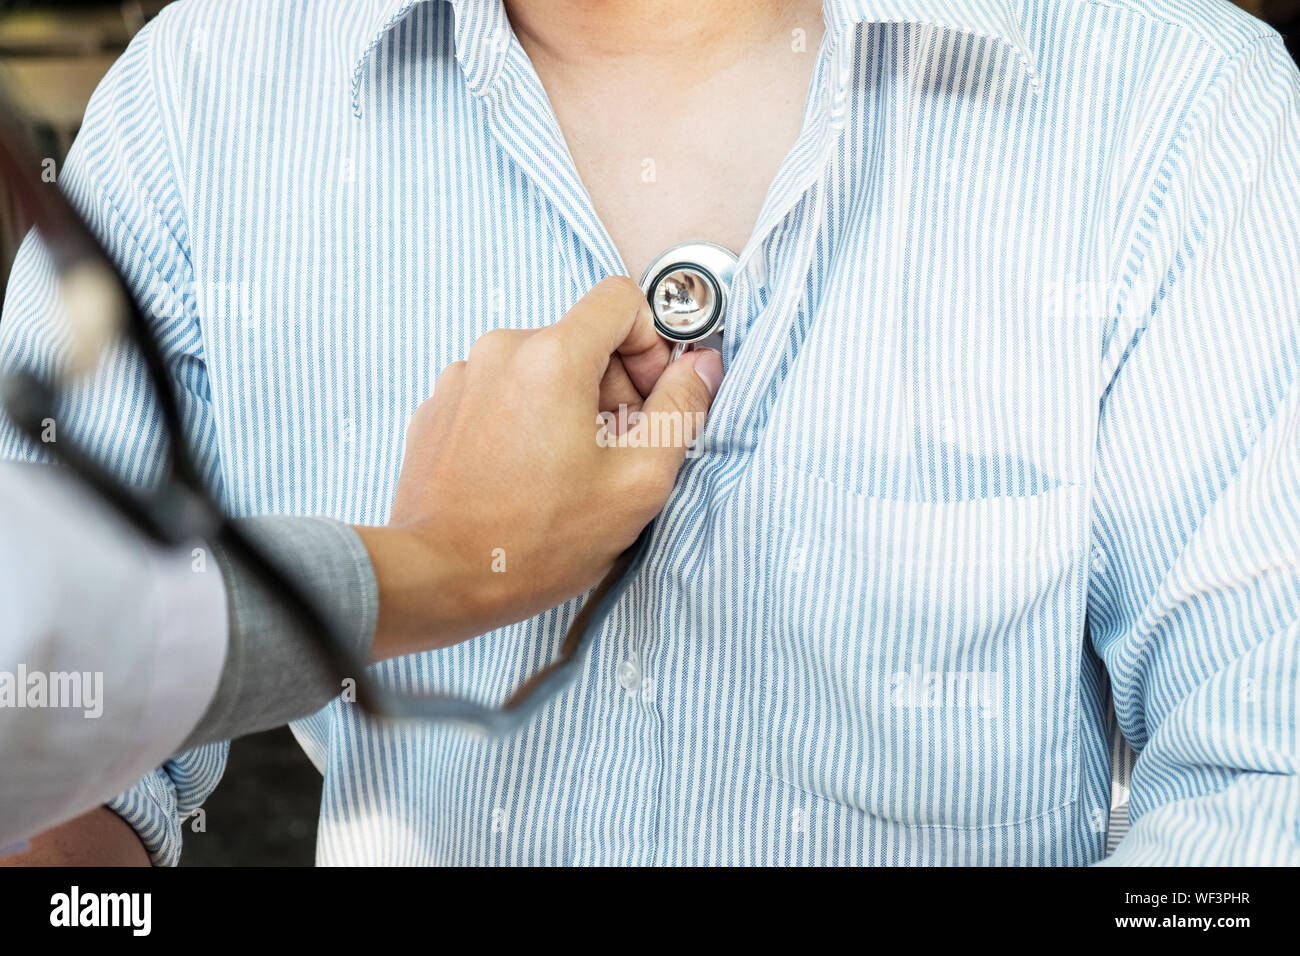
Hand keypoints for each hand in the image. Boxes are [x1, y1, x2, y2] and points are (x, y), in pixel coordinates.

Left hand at [355, 277, 723, 658]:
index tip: (649, 400)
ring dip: (566, 409)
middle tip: (611, 457)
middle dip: (610, 390)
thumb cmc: (537, 539)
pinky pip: (500, 395)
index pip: (620, 299)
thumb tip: (701, 366)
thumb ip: (680, 411)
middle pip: (581, 340)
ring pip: (540, 370)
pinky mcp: (439, 408)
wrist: (438, 577)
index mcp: (552, 355)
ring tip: (564, 476)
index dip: (650, 344)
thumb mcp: (637, 481)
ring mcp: (462, 377)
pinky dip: (523, 424)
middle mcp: (500, 350)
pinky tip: (523, 478)